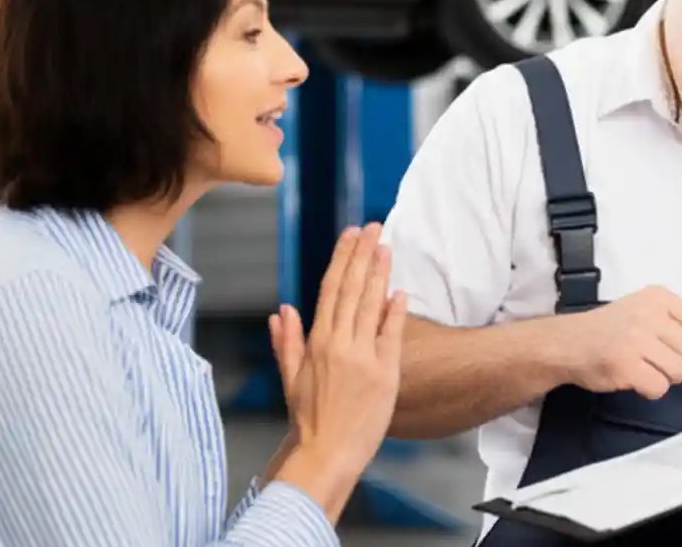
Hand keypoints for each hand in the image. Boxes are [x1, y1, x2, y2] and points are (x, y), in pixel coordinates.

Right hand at [269, 223, 407, 519]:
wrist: (326, 454)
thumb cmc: (309, 421)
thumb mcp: (291, 379)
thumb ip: (287, 342)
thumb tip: (282, 310)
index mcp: (316, 342)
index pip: (330, 288)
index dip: (342, 258)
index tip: (350, 235)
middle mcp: (338, 344)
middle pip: (352, 288)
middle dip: (362, 253)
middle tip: (373, 227)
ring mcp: (362, 357)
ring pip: (370, 304)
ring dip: (379, 272)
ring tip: (386, 245)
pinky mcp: (384, 374)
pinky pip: (390, 334)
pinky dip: (394, 311)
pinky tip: (399, 290)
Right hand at [560, 285, 681, 398]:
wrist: (566, 342)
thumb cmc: (608, 330)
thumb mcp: (643, 311)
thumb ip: (674, 323)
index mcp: (658, 297)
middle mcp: (649, 314)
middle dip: (676, 363)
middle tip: (650, 357)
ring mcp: (636, 338)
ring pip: (678, 373)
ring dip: (662, 377)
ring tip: (639, 366)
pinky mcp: (626, 363)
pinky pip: (659, 387)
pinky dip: (649, 389)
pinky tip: (631, 377)